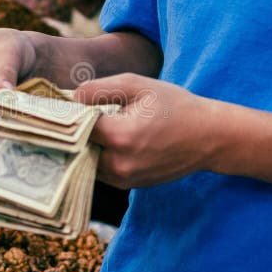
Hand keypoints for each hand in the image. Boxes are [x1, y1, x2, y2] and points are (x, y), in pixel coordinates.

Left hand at [74, 74, 221, 188]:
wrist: (208, 137)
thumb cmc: (174, 106)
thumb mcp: (137, 85)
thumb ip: (98, 89)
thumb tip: (69, 97)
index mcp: (119, 136)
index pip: (75, 126)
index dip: (67, 113)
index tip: (62, 103)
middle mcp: (118, 163)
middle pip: (77, 147)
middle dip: (73, 131)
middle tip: (73, 114)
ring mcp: (123, 178)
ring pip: (85, 161)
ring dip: (85, 145)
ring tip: (91, 126)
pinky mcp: (128, 185)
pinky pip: (99, 170)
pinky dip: (97, 156)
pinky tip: (105, 141)